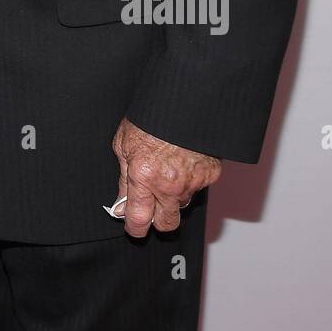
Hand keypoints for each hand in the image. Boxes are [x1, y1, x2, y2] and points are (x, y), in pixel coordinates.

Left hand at [109, 117, 220, 237]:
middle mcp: (169, 185)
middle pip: (167, 224)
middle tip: (151, 208)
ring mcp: (192, 182)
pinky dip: (190, 180)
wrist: (182, 102)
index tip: (134, 228)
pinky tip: (182, 162)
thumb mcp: (123, 145)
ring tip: (167, 172)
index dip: (135, 228)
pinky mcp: (209, 175)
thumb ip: (123, 179)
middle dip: (157, 220)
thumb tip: (121, 204)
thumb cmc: (150, 119)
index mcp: (144, 177)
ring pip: (182, 204)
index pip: (139, 220)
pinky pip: (198, 188)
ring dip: (173, 197)